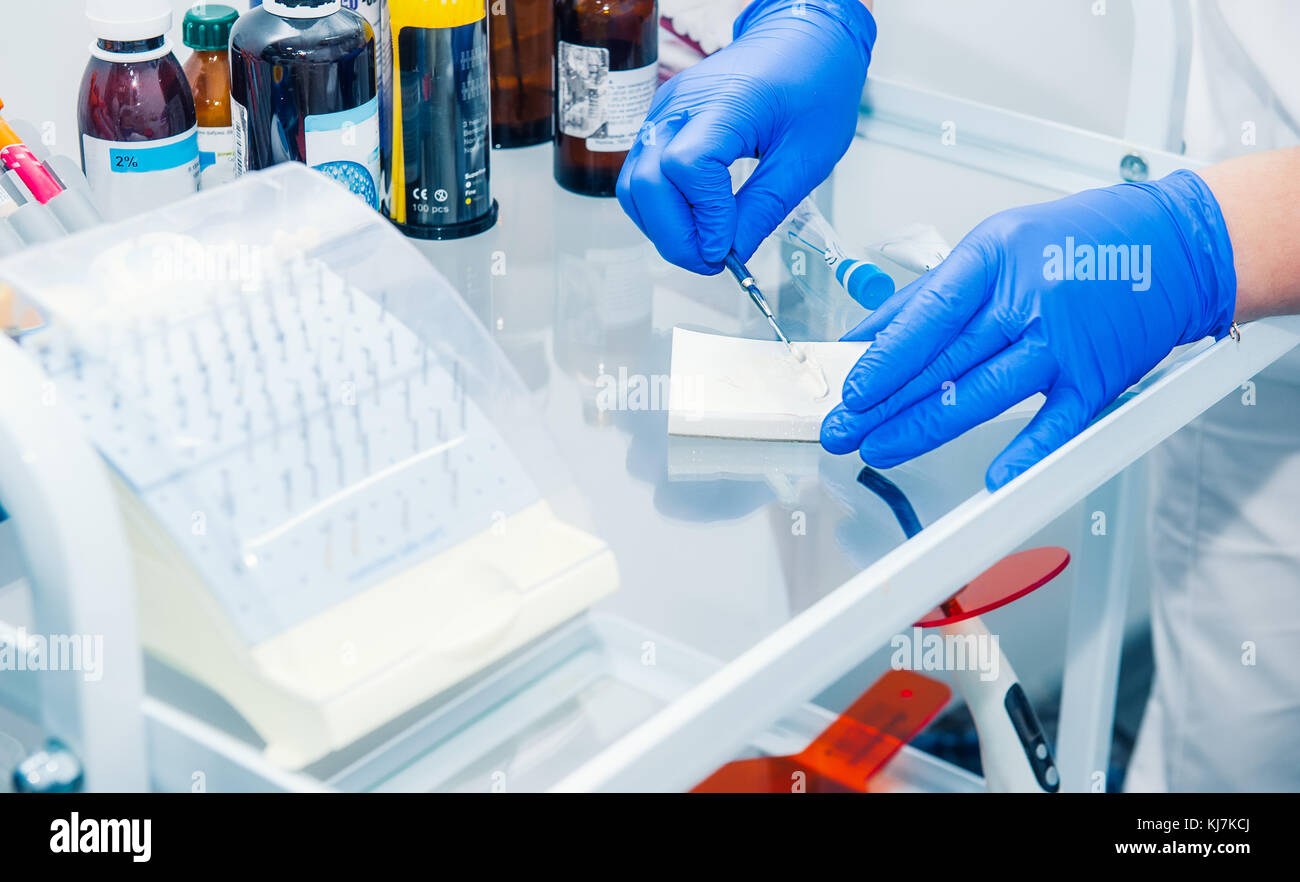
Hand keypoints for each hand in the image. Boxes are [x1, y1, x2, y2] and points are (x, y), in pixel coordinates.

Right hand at [617, 0, 875, 274]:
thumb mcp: (806, 157)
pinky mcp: (662, 123)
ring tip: (704, 246)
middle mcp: (681, 105)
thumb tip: (733, 252)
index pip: (687, 169)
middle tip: (711, 262)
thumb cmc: (814, 84)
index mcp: (727, 104)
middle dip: (675, 237)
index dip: (703, 219)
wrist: (804, 38)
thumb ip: (765, 208)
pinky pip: (643, 174)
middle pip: (647, 183)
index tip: (726, 250)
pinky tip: (695, 222)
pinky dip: (662, 208)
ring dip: (663, 227)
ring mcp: (664, 112)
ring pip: (635, 184)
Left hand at [820, 170, 1237, 489]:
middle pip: (943, 362)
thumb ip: (926, 296)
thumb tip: (865, 335)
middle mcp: (1028, 300)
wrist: (1178, 246)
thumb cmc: (1081, 241)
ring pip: (983, 394)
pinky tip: (992, 478)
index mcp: (994, 259)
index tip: (850, 390)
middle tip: (842, 432)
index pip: (926, 317)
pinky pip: (1056, 423)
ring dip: (925, 428)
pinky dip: (1026, 452)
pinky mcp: (1096, 378)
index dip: (884, 359)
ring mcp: (1064, 343)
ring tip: (879, 449)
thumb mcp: (993, 245)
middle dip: (883, 404)